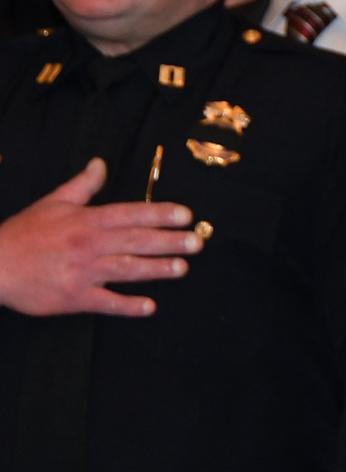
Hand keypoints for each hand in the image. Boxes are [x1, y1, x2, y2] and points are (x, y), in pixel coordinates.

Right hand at [0, 160, 198, 316]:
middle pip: (135, 241)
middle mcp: (88, 244)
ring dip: (155, 269)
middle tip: (197, 242)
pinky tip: (149, 307)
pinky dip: (127, 306)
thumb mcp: (53, 202)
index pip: (130, 214)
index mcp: (86, 221)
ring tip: (182, 268)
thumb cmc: (23, 234)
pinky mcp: (73, 297)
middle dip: (169, 241)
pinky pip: (105, 303)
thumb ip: (83, 185)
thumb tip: (100, 163)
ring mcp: (82, 272)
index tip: (186, 215)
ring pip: (125, 269)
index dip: (159, 214)